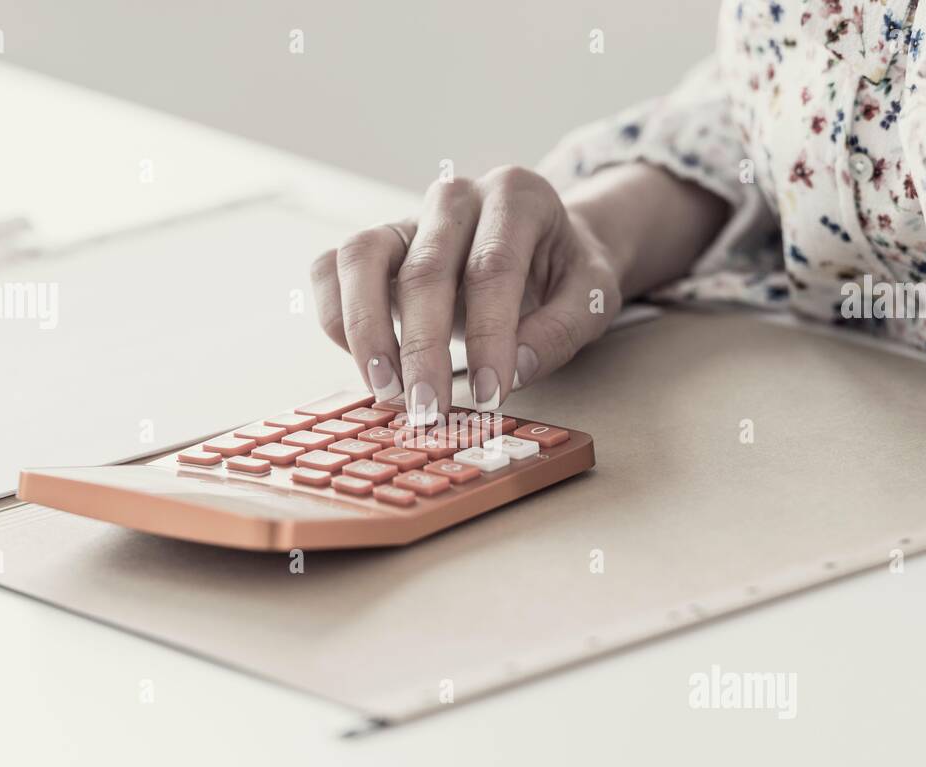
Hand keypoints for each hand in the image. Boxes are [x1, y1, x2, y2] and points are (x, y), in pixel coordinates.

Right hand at [310, 166, 622, 422]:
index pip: (492, 268)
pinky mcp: (373, 245)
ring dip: (366, 332)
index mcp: (517, 195)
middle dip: (424, 350)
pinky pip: (332, 270)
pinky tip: (368, 367)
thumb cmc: (563, 272)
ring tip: (387, 393)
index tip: (492, 396)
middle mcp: (454, 198)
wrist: (543, 245)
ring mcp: (406, 217)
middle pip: (424, 269)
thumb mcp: (593, 296)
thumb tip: (516, 368)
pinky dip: (337, 319)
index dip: (490, 336)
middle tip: (430, 411)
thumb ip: (563, 329)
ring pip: (360, 258)